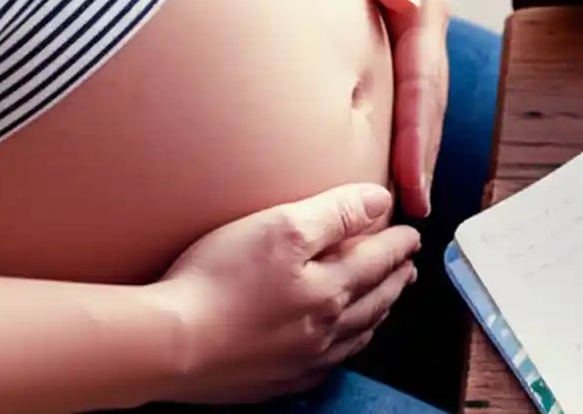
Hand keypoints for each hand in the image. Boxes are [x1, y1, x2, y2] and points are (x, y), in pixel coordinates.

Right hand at [153, 184, 420, 403]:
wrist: (169, 345)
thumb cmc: (220, 279)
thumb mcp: (281, 226)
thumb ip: (336, 213)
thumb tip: (381, 202)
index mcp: (332, 288)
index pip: (379, 260)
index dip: (399, 244)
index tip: (413, 236)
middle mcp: (326, 328)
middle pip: (375, 300)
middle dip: (396, 280)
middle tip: (408, 268)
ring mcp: (301, 359)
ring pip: (356, 334)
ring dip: (377, 313)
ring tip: (386, 301)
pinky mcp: (274, 380)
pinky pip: (327, 365)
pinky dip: (346, 347)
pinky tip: (341, 345)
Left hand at [316, 0, 449, 218]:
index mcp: (423, 9)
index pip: (422, 87)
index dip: (419, 140)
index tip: (413, 188)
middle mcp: (422, 27)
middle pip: (428, 105)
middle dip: (424, 159)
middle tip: (414, 215)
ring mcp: (408, 31)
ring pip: (416, 101)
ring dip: (415, 148)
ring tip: (405, 198)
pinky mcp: (387, 32)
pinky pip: (396, 87)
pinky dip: (395, 124)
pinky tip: (379, 149)